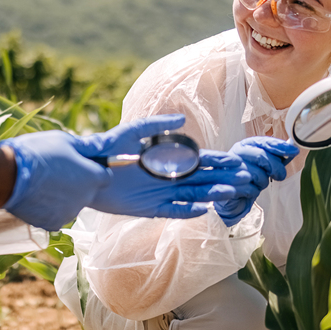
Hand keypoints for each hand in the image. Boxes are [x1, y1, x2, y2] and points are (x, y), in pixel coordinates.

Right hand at [0, 131, 110, 230]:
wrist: (7, 175)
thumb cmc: (38, 152)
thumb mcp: (65, 141)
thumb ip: (87, 146)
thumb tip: (103, 144)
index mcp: (92, 178)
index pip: (105, 176)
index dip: (93, 170)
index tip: (80, 164)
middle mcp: (85, 199)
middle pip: (87, 191)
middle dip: (77, 183)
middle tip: (56, 171)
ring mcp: (68, 214)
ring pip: (71, 204)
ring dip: (62, 196)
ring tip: (43, 183)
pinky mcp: (52, 224)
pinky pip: (55, 215)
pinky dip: (48, 208)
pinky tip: (36, 195)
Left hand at [70, 115, 253, 219]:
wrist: (86, 170)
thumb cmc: (107, 148)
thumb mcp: (131, 132)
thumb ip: (156, 126)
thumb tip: (182, 119)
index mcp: (167, 158)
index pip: (199, 160)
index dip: (217, 161)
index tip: (235, 161)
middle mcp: (168, 177)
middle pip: (201, 178)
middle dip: (222, 178)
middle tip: (244, 179)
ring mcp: (161, 193)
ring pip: (193, 194)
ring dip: (211, 194)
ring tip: (230, 193)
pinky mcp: (150, 208)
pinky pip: (174, 211)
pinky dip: (189, 210)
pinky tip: (205, 210)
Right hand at [214, 136, 297, 225]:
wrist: (232, 198)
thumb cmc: (249, 179)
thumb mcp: (263, 166)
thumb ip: (275, 157)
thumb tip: (292, 151)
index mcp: (244, 146)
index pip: (264, 142)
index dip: (280, 146)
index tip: (293, 151)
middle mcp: (235, 154)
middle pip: (261, 156)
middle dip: (275, 167)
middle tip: (280, 175)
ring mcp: (229, 169)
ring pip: (257, 174)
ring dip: (262, 182)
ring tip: (258, 184)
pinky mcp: (226, 186)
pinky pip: (250, 189)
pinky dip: (254, 192)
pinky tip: (249, 191)